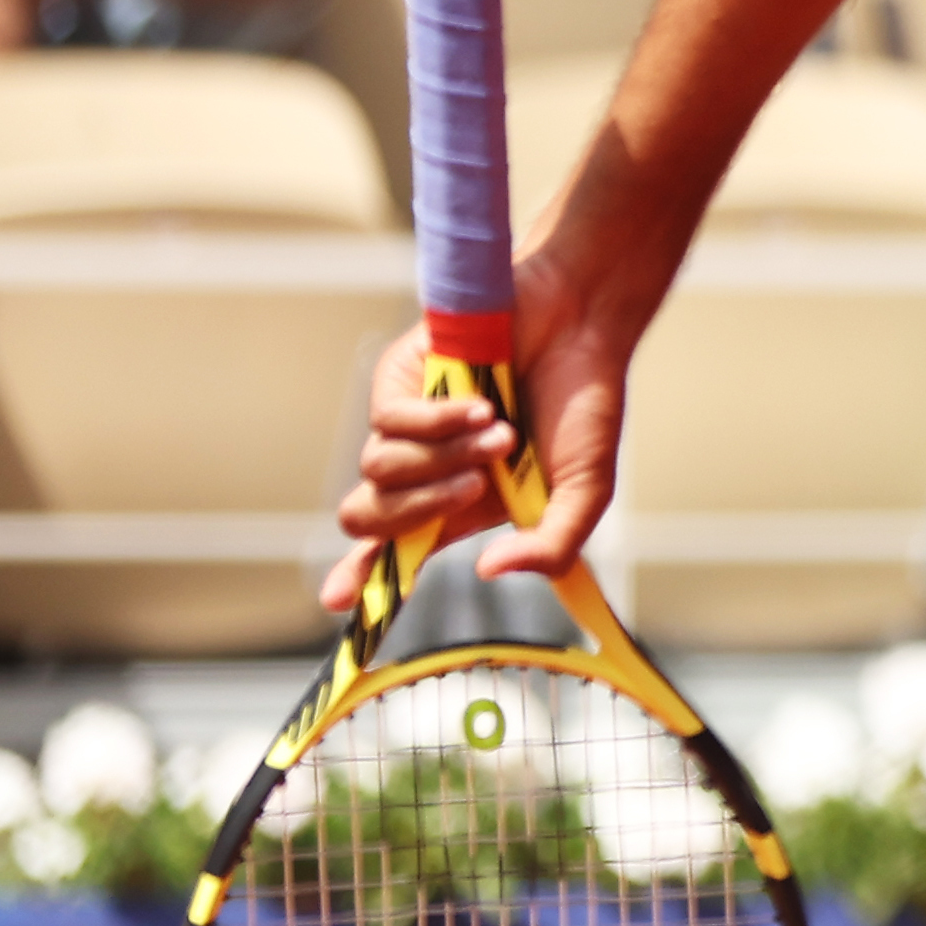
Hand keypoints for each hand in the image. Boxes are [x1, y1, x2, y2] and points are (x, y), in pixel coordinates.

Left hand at [328, 243, 645, 611]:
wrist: (581, 322)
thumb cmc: (584, 402)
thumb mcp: (585, 490)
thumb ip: (550, 545)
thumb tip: (487, 571)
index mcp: (461, 504)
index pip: (397, 551)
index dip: (362, 579)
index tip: (340, 603)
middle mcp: (426, 469)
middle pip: (367, 519)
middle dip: (412, 513)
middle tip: (472, 489)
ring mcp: (409, 426)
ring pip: (381, 471)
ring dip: (445, 460)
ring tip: (501, 433)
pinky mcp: (399, 384)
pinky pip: (390, 422)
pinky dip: (439, 421)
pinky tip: (482, 405)